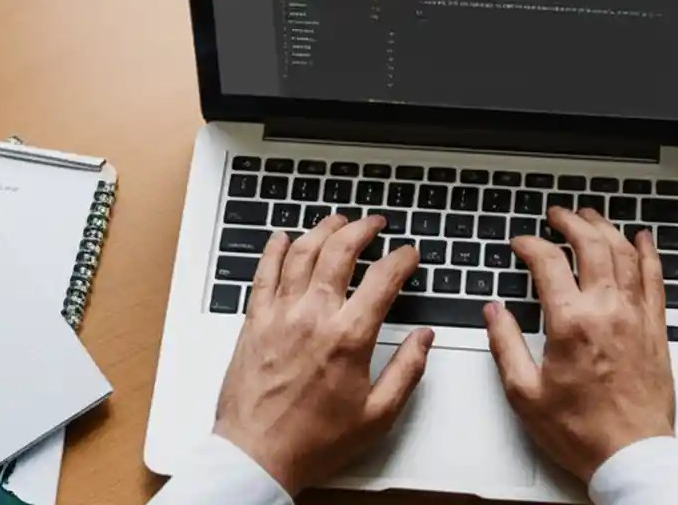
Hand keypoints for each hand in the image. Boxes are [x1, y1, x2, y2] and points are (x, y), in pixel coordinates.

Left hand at [214, 214, 433, 494]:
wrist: (257, 456)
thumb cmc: (313, 441)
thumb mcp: (378, 415)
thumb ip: (407, 371)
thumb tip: (424, 339)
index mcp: (349, 337)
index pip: (383, 278)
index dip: (402, 259)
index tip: (409, 254)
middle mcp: (313, 316)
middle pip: (340, 251)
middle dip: (362, 229)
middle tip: (375, 223)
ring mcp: (279, 315)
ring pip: (302, 252)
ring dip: (323, 229)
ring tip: (337, 220)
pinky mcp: (254, 322)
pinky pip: (263, 272)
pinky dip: (275, 249)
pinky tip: (283, 238)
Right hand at [483, 207, 675, 481]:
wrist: (630, 455)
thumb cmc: (581, 431)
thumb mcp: (525, 393)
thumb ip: (506, 345)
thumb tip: (494, 313)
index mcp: (571, 323)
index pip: (548, 263)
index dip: (530, 245)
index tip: (520, 243)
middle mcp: (607, 311)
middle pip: (591, 245)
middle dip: (571, 222)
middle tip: (557, 215)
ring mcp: (636, 317)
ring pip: (625, 254)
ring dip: (606, 228)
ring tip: (591, 217)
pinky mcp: (656, 329)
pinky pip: (655, 279)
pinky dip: (648, 253)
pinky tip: (643, 239)